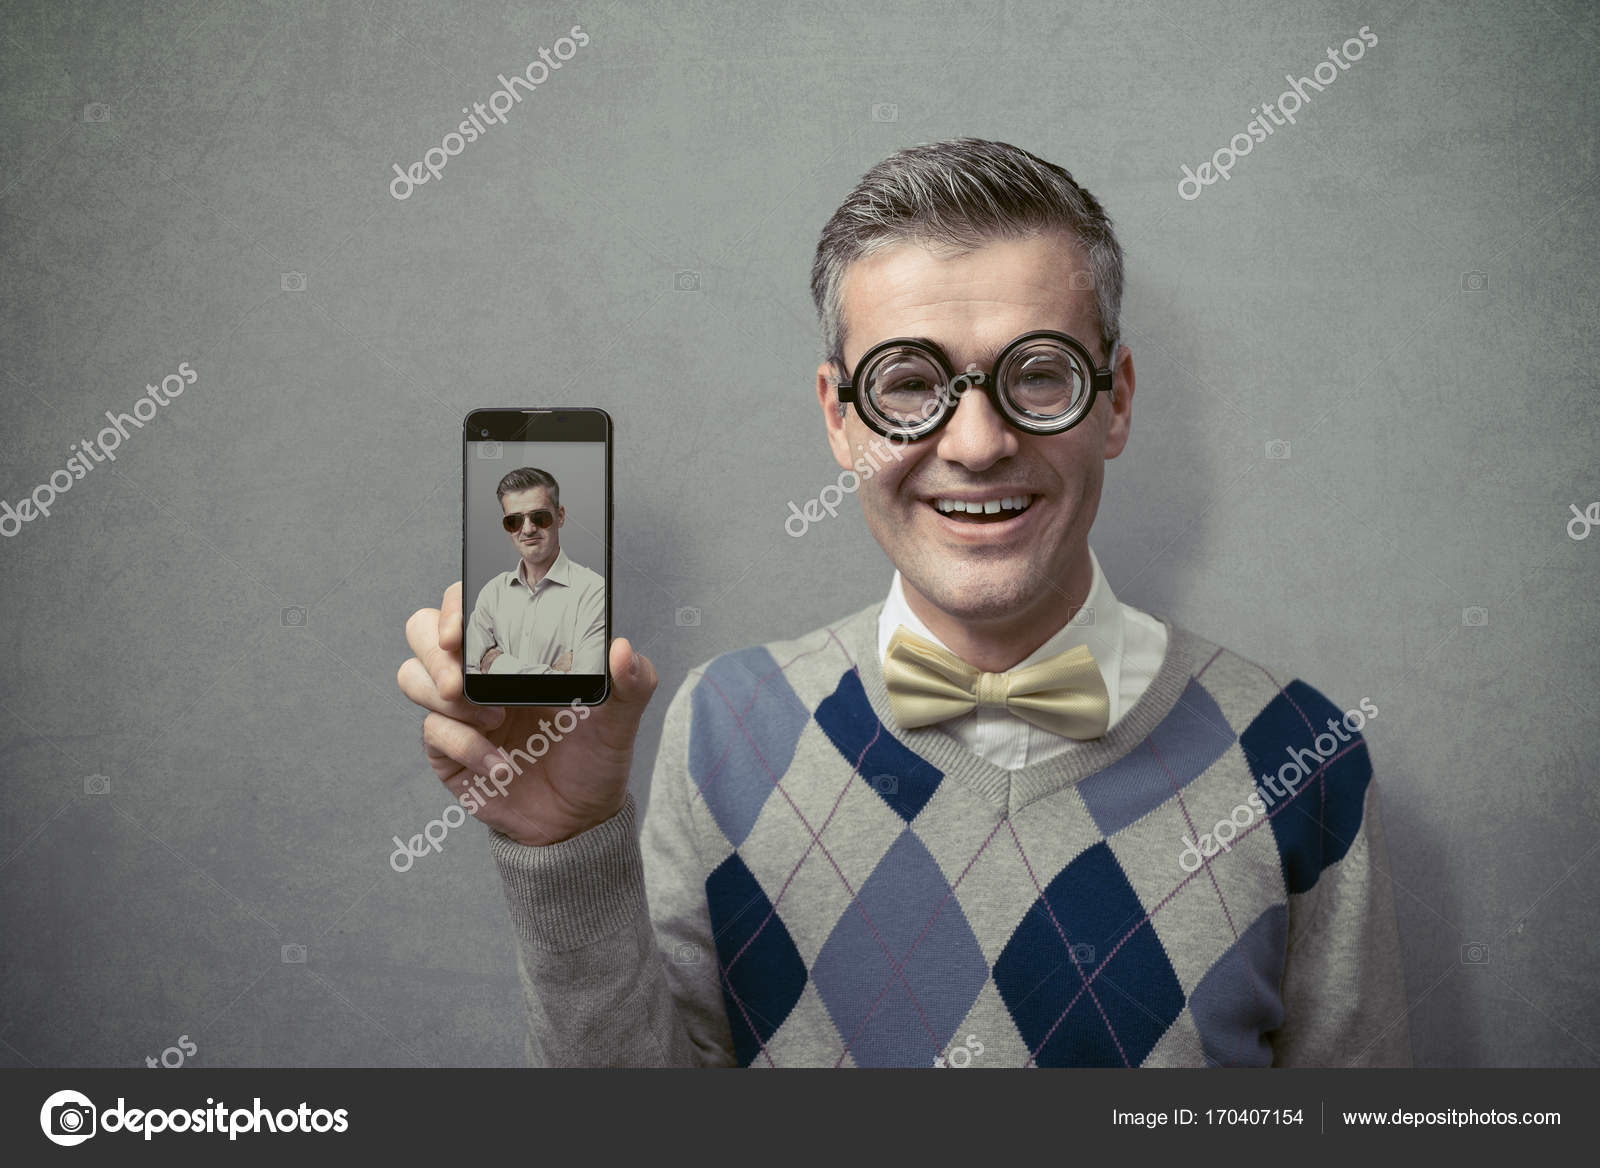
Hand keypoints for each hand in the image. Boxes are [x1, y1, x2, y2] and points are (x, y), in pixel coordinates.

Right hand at [398, 582, 657, 845]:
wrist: (577, 819)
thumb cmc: (594, 757)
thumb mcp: (620, 718)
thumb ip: (633, 681)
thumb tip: (623, 649)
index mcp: (515, 647)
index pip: (468, 603)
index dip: (456, 603)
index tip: (463, 626)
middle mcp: (479, 671)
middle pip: (422, 629)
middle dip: (433, 648)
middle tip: (461, 678)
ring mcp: (457, 709)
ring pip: (411, 675)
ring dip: (447, 697)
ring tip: (495, 720)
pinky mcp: (446, 748)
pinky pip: (433, 731)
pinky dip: (466, 746)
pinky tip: (499, 764)